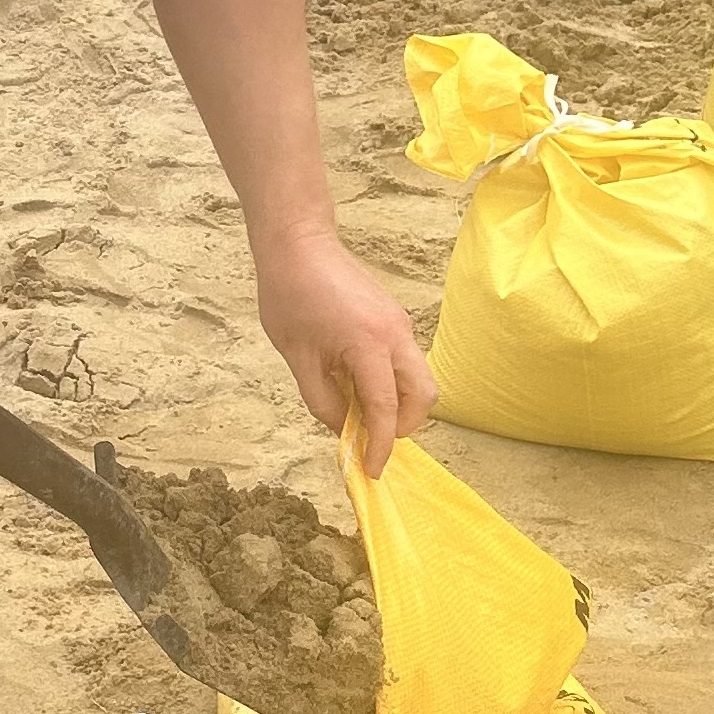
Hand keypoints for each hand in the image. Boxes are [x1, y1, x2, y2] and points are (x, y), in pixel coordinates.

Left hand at [252, 227, 434, 475]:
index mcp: (370, 344)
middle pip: (423, 396)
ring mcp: (400, 323)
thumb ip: (322, 400)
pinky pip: (405, 360)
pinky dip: (391, 382)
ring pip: (419, 378)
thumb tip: (342, 430)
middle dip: (404, 426)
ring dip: (398, 403)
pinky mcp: (394, 318)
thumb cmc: (290, 295)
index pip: (386, 408)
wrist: (299, 243)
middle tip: (370, 438)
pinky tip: (354, 382)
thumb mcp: (297, 357)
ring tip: (357, 410)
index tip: (371, 470)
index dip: (382, 445)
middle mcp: (396, 333)